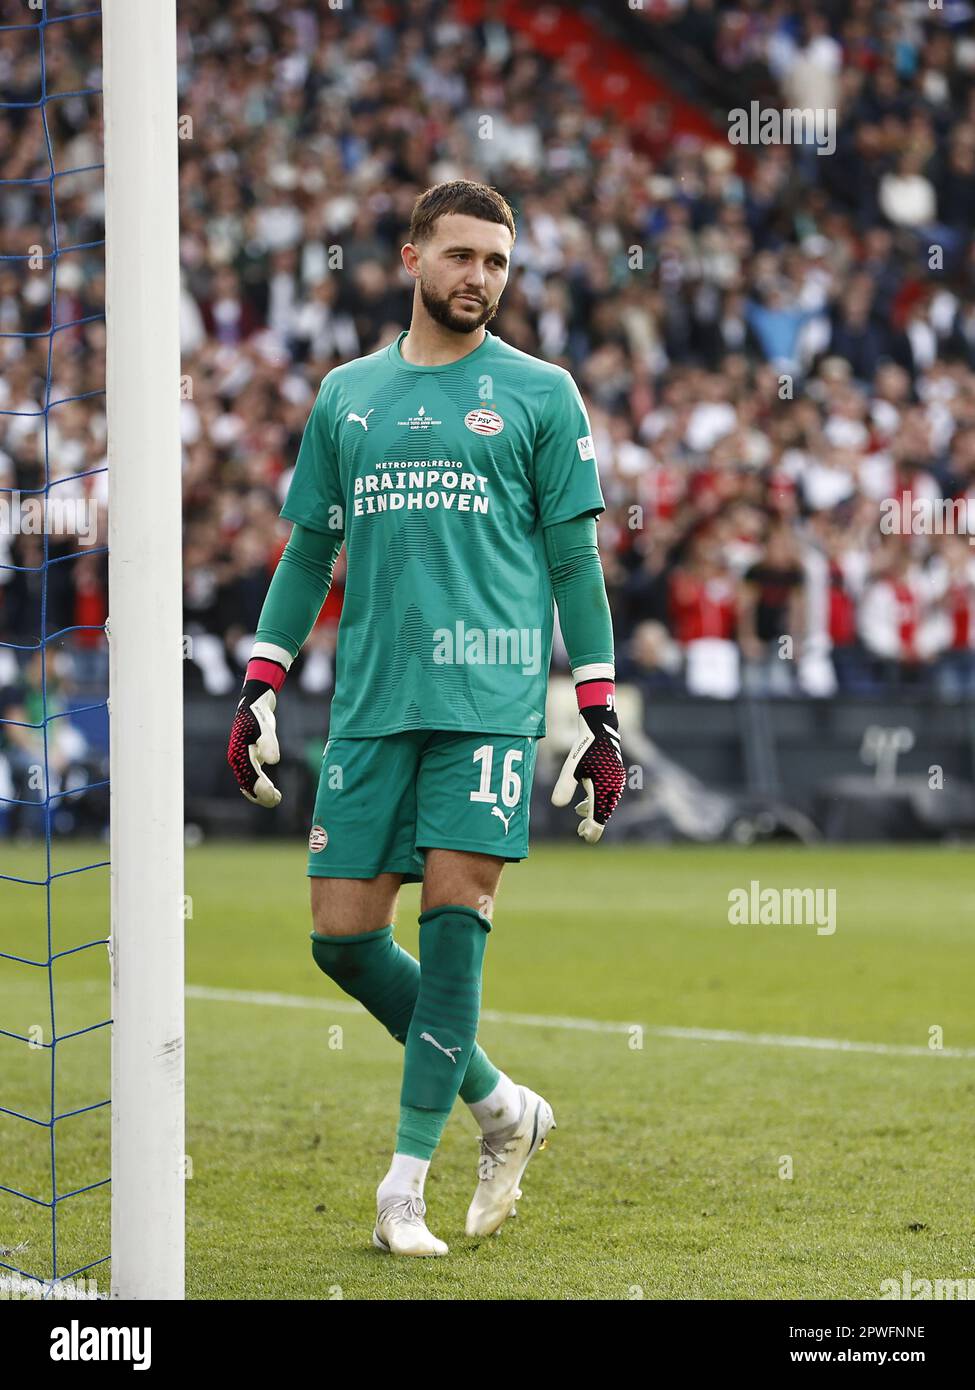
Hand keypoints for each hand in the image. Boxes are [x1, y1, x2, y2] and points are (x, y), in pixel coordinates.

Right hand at [227, 679, 281, 806]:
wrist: (254, 704)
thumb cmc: (258, 715)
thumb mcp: (265, 727)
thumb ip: (268, 743)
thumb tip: (274, 761)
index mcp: (239, 754)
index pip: (249, 777)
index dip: (261, 789)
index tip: (273, 796)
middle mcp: (238, 759)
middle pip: (248, 783)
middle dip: (261, 794)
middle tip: (277, 800)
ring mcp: (243, 759)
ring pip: (249, 782)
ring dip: (261, 792)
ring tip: (277, 799)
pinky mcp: (250, 757)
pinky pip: (253, 776)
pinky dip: (260, 785)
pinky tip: (270, 791)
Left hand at [552, 690, 625, 843]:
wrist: (600, 730)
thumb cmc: (584, 748)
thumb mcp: (570, 768)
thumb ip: (564, 787)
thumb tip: (557, 804)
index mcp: (602, 790)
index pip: (599, 817)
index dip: (593, 830)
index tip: (586, 838)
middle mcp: (612, 788)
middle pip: (604, 813)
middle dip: (593, 825)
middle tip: (581, 834)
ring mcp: (615, 782)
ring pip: (605, 804)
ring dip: (593, 814)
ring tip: (581, 822)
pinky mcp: (613, 777)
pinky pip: (606, 796)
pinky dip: (596, 803)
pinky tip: (583, 804)